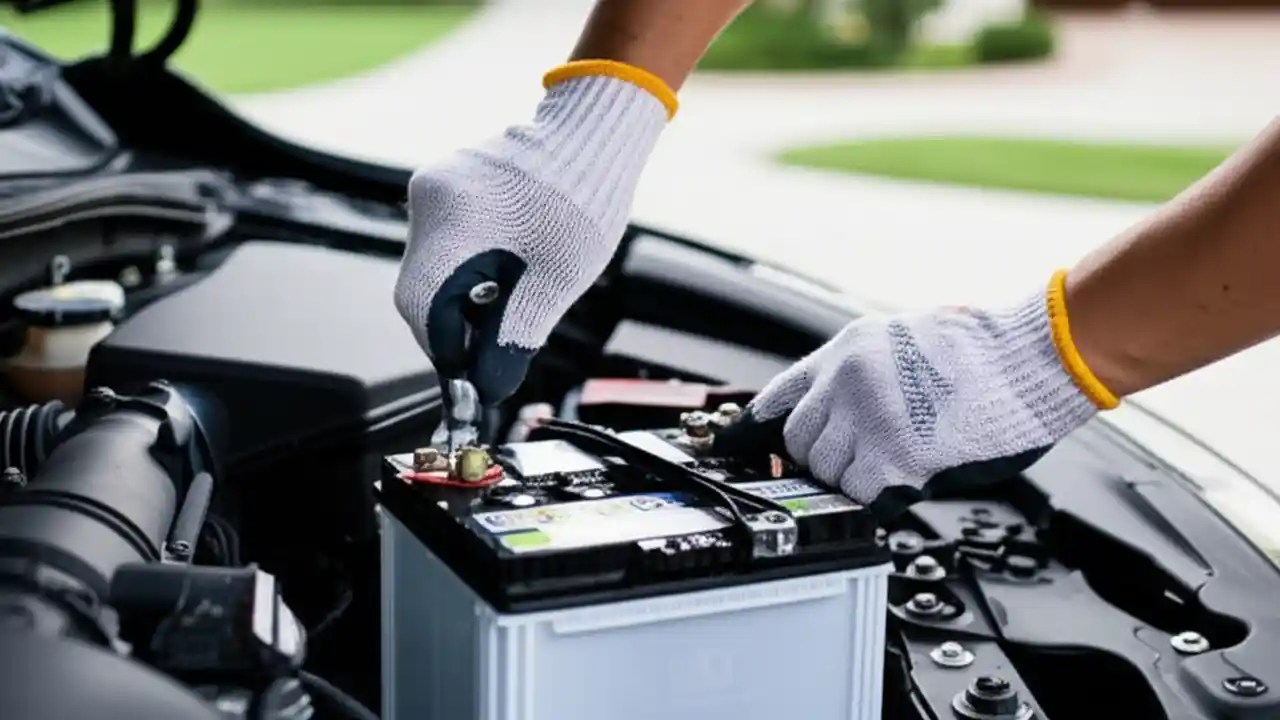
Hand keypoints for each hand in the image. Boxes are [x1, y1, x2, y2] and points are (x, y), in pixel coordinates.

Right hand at [394, 70, 667, 404]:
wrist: (592, 136)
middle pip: (419, 288)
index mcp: (454, 224)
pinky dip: (463, 265)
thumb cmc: (585, 200)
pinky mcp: (442, 183)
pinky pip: (439, 240)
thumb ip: (515, 336)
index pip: (421, 308)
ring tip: (511, 294)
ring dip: (459, 294)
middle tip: (495, 342)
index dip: (446, 348)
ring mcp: (432, 187)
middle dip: (453, 324)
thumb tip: (489, 384)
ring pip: (427, 266)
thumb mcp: (557, 282)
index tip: (474, 371)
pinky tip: (504, 265)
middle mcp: (430, 201)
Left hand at [715, 289, 1104, 514]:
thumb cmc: (978, 352)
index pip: (775, 399)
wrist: (1030, 359)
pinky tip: (906, 479)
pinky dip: (879, 497)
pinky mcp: (896, 460)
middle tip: (858, 458)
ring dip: (853, 478)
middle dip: (821, 458)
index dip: (751, 431)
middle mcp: (846, 383)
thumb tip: (824, 416)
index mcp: (843, 352)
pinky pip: (863, 496)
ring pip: (827, 472)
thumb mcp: (896, 340)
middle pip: (798, 443)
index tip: (729, 449)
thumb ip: (852, 375)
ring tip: (895, 459)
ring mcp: (868, 422)